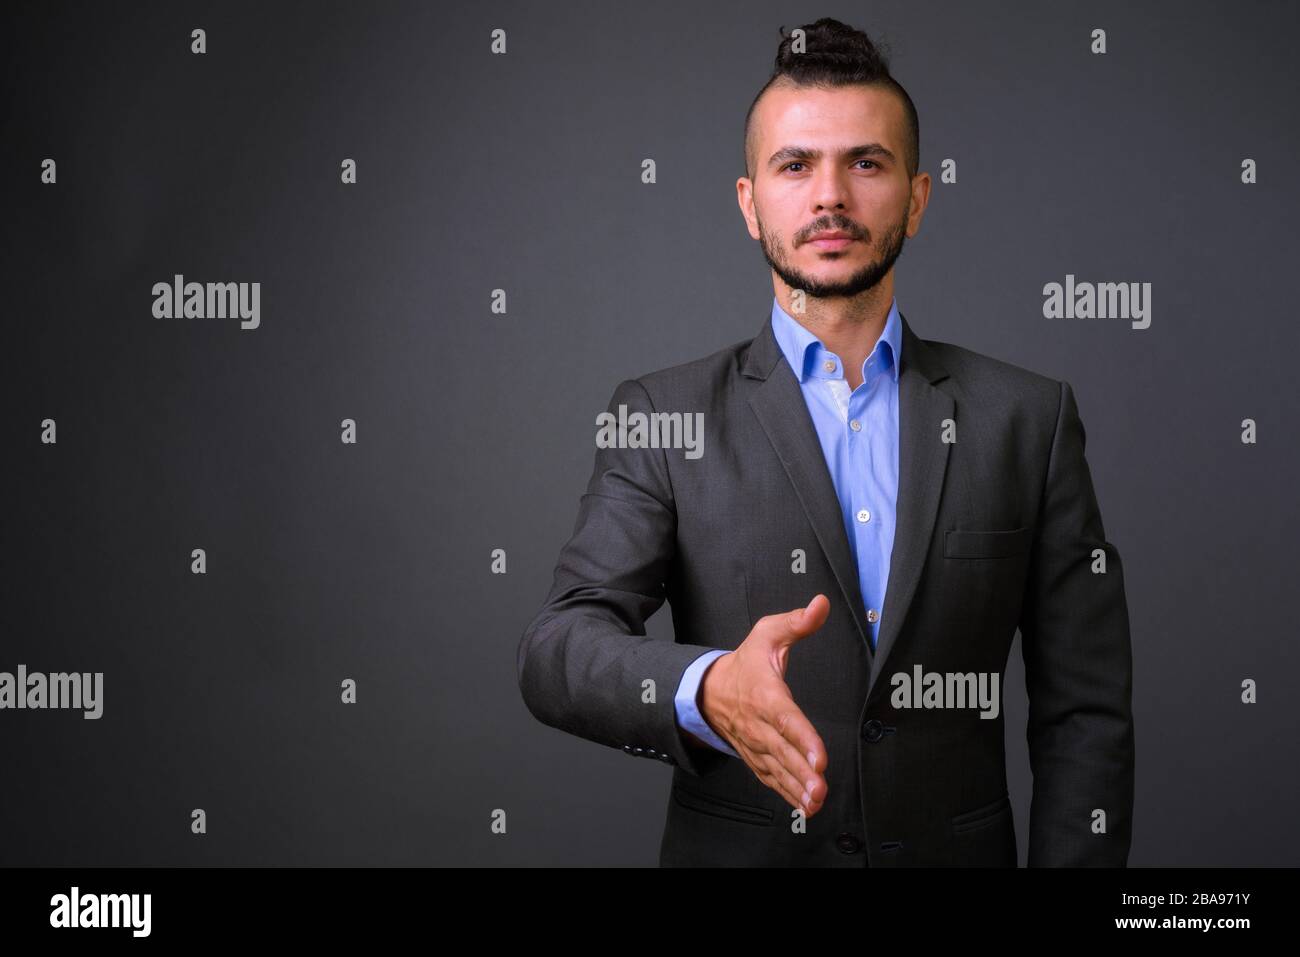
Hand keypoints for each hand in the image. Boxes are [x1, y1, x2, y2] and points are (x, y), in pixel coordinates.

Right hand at [698, 594, 829, 815]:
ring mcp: (755, 744)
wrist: (707, 691)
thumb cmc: (745, 663)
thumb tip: (821, 605)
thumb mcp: (767, 635)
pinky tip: (804, 807)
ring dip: (795, 788)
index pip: (785, 718)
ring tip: (815, 802)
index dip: (803, 739)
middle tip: (820, 789)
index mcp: (764, 694)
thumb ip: (796, 622)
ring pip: (776, 769)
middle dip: (800, 772)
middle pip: (781, 751)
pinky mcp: (755, 757)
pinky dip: (786, 794)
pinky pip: (770, 778)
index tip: (819, 758)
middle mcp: (758, 724)